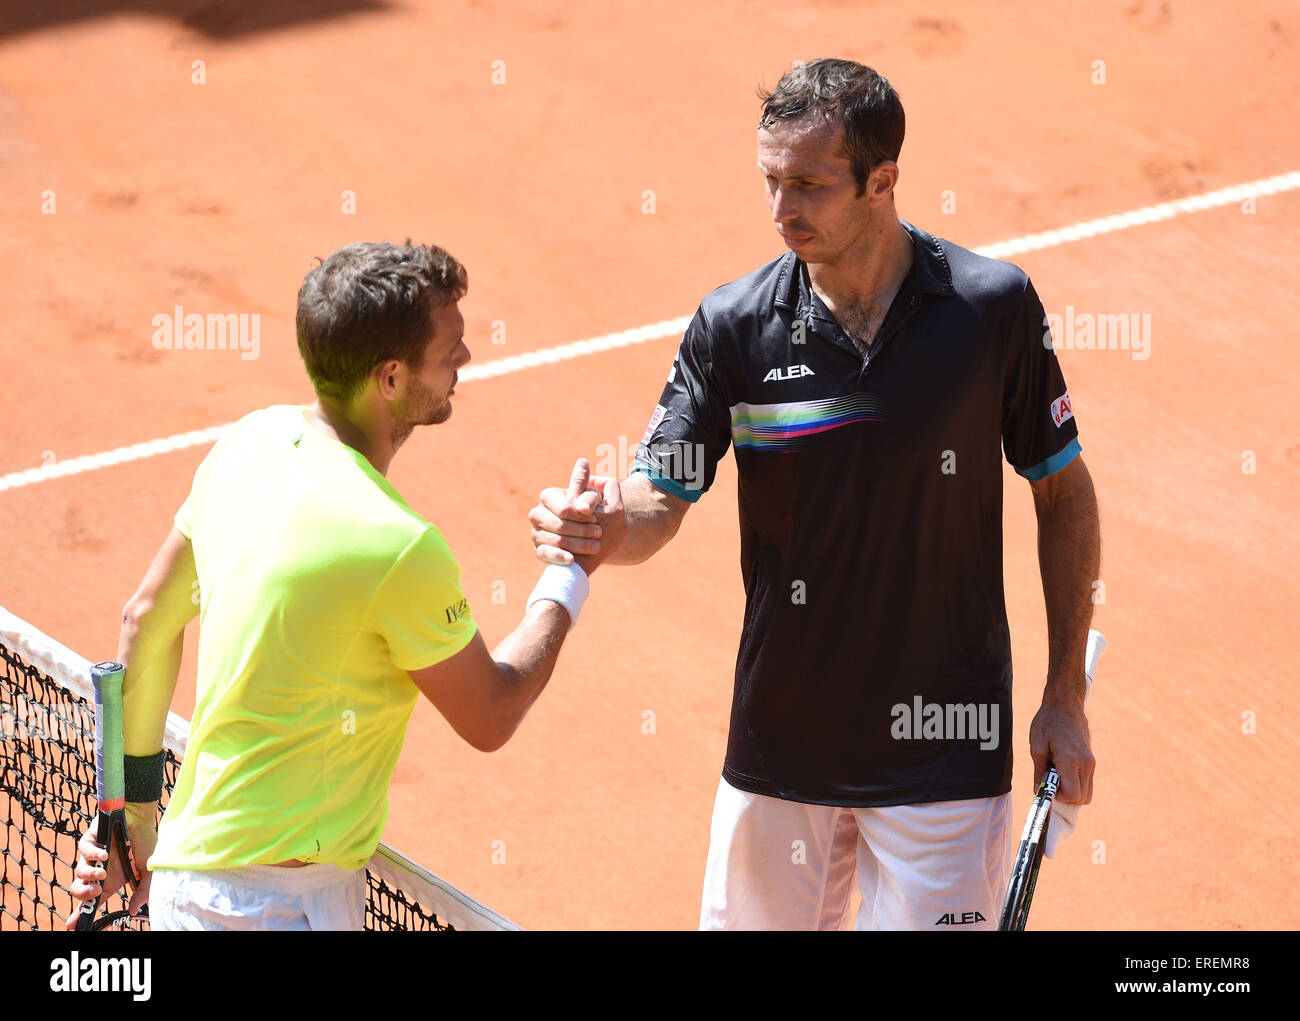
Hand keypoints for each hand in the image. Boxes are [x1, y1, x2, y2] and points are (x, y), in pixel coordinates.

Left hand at [63, 812, 155, 929]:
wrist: (144, 818)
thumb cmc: (147, 843)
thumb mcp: (148, 872)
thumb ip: (142, 892)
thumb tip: (133, 910)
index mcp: (111, 880)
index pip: (93, 901)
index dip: (82, 914)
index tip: (75, 926)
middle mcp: (100, 870)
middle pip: (80, 889)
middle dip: (83, 895)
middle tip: (94, 893)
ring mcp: (93, 855)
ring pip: (79, 872)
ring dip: (89, 876)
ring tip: (101, 874)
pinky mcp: (90, 840)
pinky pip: (84, 851)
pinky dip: (92, 855)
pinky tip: (104, 855)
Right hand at [530, 458, 627, 573]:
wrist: (588, 541)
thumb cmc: (589, 514)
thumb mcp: (590, 499)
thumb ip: (586, 484)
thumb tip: (582, 462)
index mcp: (548, 496)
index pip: (564, 507)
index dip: (580, 514)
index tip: (595, 516)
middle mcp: (537, 513)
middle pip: (560, 524)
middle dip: (582, 530)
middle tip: (600, 532)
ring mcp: (536, 533)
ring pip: (555, 540)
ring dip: (578, 544)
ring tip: (596, 546)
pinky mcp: (539, 550)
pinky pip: (545, 554)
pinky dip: (558, 557)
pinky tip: (572, 559)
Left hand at [1027, 696, 1094, 804]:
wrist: (1065, 705)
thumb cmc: (1048, 723)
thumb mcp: (1036, 746)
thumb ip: (1039, 771)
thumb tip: (1039, 791)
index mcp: (1072, 761)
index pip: (1073, 795)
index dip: (1059, 797)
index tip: (1048, 785)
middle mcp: (1086, 764)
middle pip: (1083, 798)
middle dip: (1066, 796)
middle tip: (1051, 780)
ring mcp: (1091, 763)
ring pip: (1087, 793)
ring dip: (1072, 790)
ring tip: (1056, 773)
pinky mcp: (1092, 760)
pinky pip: (1087, 782)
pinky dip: (1076, 783)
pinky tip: (1062, 768)